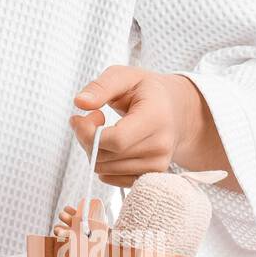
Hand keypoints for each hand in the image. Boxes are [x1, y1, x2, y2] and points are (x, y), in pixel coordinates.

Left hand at [69, 66, 237, 189]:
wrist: (175, 110)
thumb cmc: (146, 91)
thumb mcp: (124, 76)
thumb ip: (101, 86)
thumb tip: (79, 102)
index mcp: (155, 118)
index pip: (116, 140)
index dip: (89, 132)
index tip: (84, 116)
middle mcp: (160, 145)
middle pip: (105, 157)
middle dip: (86, 138)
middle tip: (92, 118)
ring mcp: (158, 164)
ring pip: (104, 170)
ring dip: (93, 151)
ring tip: (103, 130)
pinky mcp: (150, 176)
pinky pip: (112, 180)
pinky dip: (102, 164)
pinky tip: (109, 147)